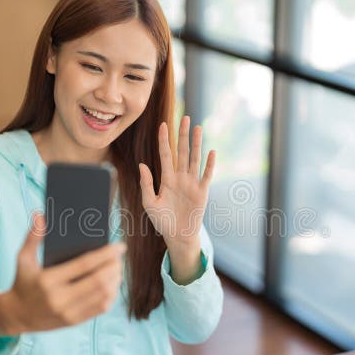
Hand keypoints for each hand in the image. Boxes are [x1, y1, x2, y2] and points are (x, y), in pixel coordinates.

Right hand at [0, 215, 125, 337]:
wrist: (17, 315)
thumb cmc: (22, 282)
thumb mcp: (23, 259)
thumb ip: (32, 237)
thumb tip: (40, 215)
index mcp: (48, 281)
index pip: (84, 265)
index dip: (105, 254)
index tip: (119, 246)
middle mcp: (59, 299)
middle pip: (98, 281)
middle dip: (114, 267)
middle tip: (120, 257)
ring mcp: (69, 313)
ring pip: (103, 295)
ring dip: (115, 280)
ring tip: (117, 268)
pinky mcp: (75, 321)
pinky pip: (101, 308)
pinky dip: (111, 294)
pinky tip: (113, 284)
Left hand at [139, 116, 215, 249]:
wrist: (178, 236)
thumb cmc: (162, 221)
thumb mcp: (150, 203)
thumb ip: (146, 184)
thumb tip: (142, 165)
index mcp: (166, 179)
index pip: (165, 155)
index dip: (163, 140)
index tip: (163, 125)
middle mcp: (180, 177)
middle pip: (182, 152)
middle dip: (183, 135)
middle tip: (185, 118)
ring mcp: (192, 183)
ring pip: (194, 159)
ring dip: (196, 144)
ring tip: (198, 128)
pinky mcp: (202, 192)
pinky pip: (206, 175)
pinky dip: (209, 164)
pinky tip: (211, 152)